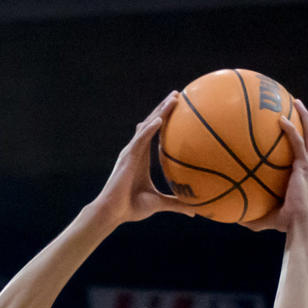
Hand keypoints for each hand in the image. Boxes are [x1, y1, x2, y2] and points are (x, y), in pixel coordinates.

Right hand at [95, 92, 195, 224]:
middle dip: (164, 108)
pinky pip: (140, 139)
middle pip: (151, 123)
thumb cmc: (132, 208)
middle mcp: (136, 151)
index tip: (178, 109)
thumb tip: (194, 211)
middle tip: (178, 95)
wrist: (113, 212)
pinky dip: (150, 128)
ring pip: (147, 126)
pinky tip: (160, 119)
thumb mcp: (158, 204)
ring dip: (160, 111)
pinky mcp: (127, 156)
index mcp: (142, 158)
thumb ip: (175, 204)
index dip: (164, 120)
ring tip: (174, 98)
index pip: (155, 134)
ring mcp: (131, 152)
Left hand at [244, 100, 307, 231]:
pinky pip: (298, 143)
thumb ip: (254, 215)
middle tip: (298, 106)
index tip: (298, 128)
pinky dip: (291, 130)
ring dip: (306, 117)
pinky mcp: (306, 167)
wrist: (300, 225)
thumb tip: (235, 219)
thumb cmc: (285, 225)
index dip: (307, 139)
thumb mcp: (268, 217)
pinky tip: (281, 120)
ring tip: (296, 102)